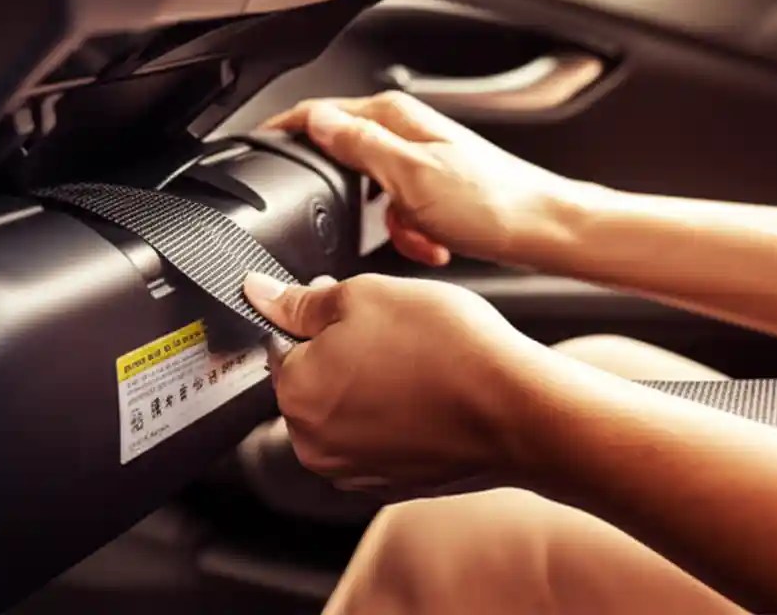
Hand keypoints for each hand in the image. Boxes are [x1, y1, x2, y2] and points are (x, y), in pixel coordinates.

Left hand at [246, 271, 546, 492]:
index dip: (318, 317)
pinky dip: (394, 417)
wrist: (518, 412)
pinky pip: (377, 438)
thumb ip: (301, 300)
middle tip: (393, 331)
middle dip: (341, 352)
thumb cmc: (448, 350)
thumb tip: (258, 292)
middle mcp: (313, 443)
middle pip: (312, 381)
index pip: (282, 343)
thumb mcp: (365, 295)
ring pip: (345, 410)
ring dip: (368, 384)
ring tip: (416, 363)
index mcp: (295, 393)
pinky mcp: (390, 484)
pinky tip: (427, 395)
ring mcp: (353, 470)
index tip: (353, 309)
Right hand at [263, 91, 590, 265]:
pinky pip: (398, 211)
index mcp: (394, 118)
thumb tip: (315, 121)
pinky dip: (408, 233)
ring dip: (387, 223)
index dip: (284, 131)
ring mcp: (420, 158)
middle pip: (344, 158)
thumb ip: (358, 145)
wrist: (545, 231)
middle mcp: (405, 131)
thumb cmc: (491, 204)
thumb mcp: (408, 176)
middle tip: (369, 224)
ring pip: (371, 193)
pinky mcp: (433, 187)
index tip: (257, 148)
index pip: (319, 113)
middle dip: (348, 200)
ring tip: (416, 237)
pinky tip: (430, 243)